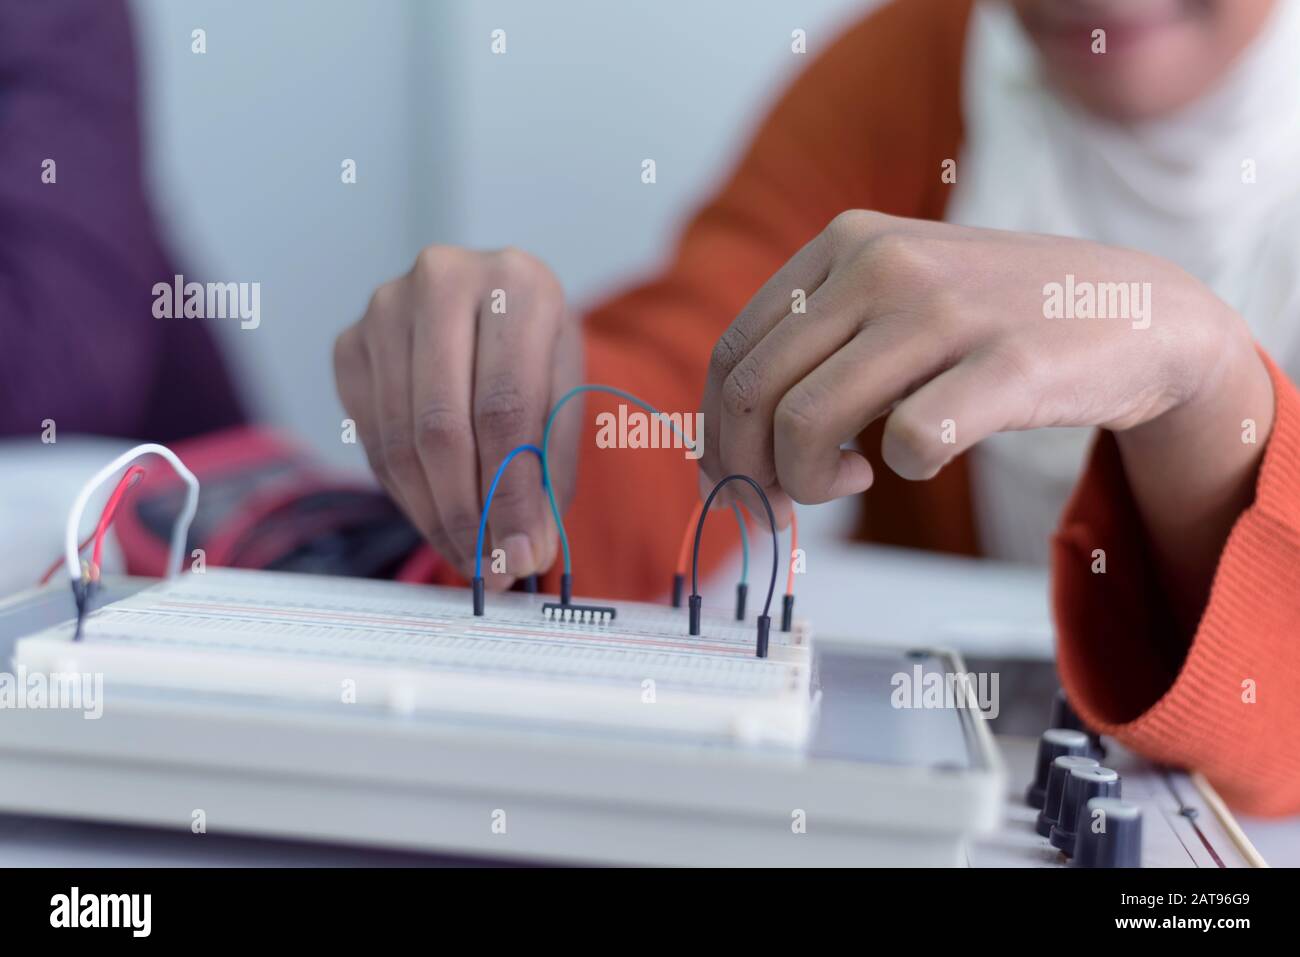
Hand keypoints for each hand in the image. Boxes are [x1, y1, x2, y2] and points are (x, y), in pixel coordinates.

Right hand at [334, 247, 581, 585]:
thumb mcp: (565, 400)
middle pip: (442, 428)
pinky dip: (406, 493)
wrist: (493, 310)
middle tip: (489, 570)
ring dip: (434, 514)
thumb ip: (549, 474)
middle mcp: (443, 280)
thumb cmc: (537, 357)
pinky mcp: (350, 342)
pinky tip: (437, 516)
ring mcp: (385, 309)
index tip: (520, 556)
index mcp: (516, 284)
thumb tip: (525, 552)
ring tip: (469, 555)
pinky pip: (371, 440)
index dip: (509, 493)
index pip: (505, 408)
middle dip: (467, 514)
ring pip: (399, 441)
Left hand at [700, 211, 1271, 618]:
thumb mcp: (895, 298)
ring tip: (850, 478)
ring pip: (807, 422)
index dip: (718, 432)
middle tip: (778, 508)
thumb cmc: (996, 321)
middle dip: (750, 471)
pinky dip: (899, 470)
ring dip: (810, 482)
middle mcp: (883, 262)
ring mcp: (945, 308)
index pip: (733, 351)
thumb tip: (733, 442)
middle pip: (755, 393)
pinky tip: (918, 458)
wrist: (1136, 309)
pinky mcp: (1007, 362)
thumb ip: (819, 345)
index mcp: (843, 243)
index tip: (736, 480)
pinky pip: (907, 443)